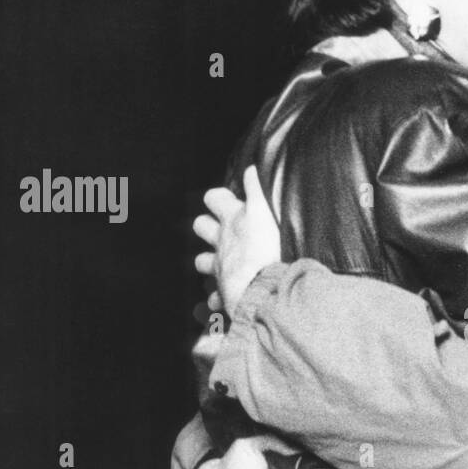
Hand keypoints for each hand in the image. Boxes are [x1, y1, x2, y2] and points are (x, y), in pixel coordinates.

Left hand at [193, 166, 281, 316]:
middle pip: (200, 227)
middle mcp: (221, 242)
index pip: (213, 199)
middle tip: (225, 231)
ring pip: (201, 262)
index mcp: (232, 220)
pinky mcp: (223, 293)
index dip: (218, 199)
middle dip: (207, 227)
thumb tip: (251, 167)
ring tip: (224, 264)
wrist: (265, 288)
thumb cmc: (267, 249)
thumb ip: (257, 188)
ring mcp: (219, 268)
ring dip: (209, 262)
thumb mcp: (265, 211)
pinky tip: (226, 301)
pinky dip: (218, 298)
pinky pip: (214, 298)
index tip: (231, 201)